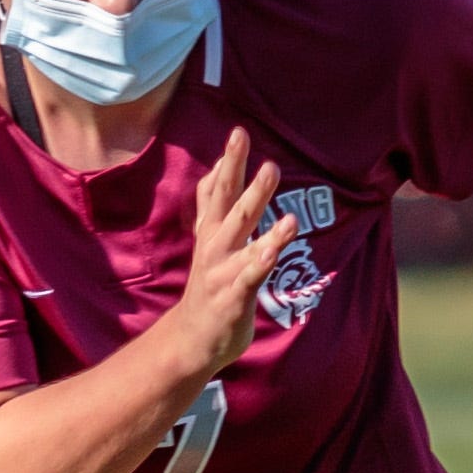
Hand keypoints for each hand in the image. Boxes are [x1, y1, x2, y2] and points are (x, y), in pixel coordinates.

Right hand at [152, 132, 302, 379]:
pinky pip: (250, 277)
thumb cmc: (210, 285)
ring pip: (243, 237)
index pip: (216, 191)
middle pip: (229, 205)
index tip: (238, 133)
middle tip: (252, 149)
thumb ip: (212, 204)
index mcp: (211, 232)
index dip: (227, 163)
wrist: (193, 339)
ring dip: (258, 215)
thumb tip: (218, 167)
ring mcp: (222, 272)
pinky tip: (273, 252)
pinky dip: (260, 262)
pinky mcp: (233, 297)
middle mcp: (214, 247)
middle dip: (240, 176)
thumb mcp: (208, 240)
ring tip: (279, 197)